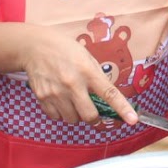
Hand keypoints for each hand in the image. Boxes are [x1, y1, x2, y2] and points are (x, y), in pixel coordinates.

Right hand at [18, 24, 137, 125]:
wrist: (35, 47)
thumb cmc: (64, 49)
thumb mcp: (86, 57)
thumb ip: (97, 76)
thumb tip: (107, 96)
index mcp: (87, 71)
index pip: (109, 93)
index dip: (123, 108)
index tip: (133, 119)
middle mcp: (72, 84)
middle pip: (89, 116)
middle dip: (94, 118)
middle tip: (92, 111)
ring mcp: (56, 93)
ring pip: (73, 120)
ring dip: (76, 115)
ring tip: (72, 101)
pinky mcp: (43, 98)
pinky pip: (57, 118)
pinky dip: (61, 114)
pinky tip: (60, 100)